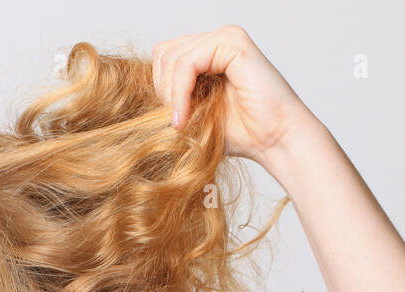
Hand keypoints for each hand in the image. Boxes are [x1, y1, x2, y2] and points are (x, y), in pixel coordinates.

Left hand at [151, 25, 314, 165]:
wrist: (274, 141)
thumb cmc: (239, 134)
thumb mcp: (192, 115)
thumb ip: (169, 100)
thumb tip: (131, 97)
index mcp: (207, 53)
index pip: (163, 58)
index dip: (159, 89)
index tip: (171, 122)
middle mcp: (216, 39)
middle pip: (162, 53)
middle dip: (161, 91)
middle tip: (176, 121)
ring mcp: (225, 37)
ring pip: (171, 58)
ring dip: (170, 96)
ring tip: (183, 122)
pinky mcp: (233, 42)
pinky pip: (187, 63)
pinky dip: (179, 93)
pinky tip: (185, 116)